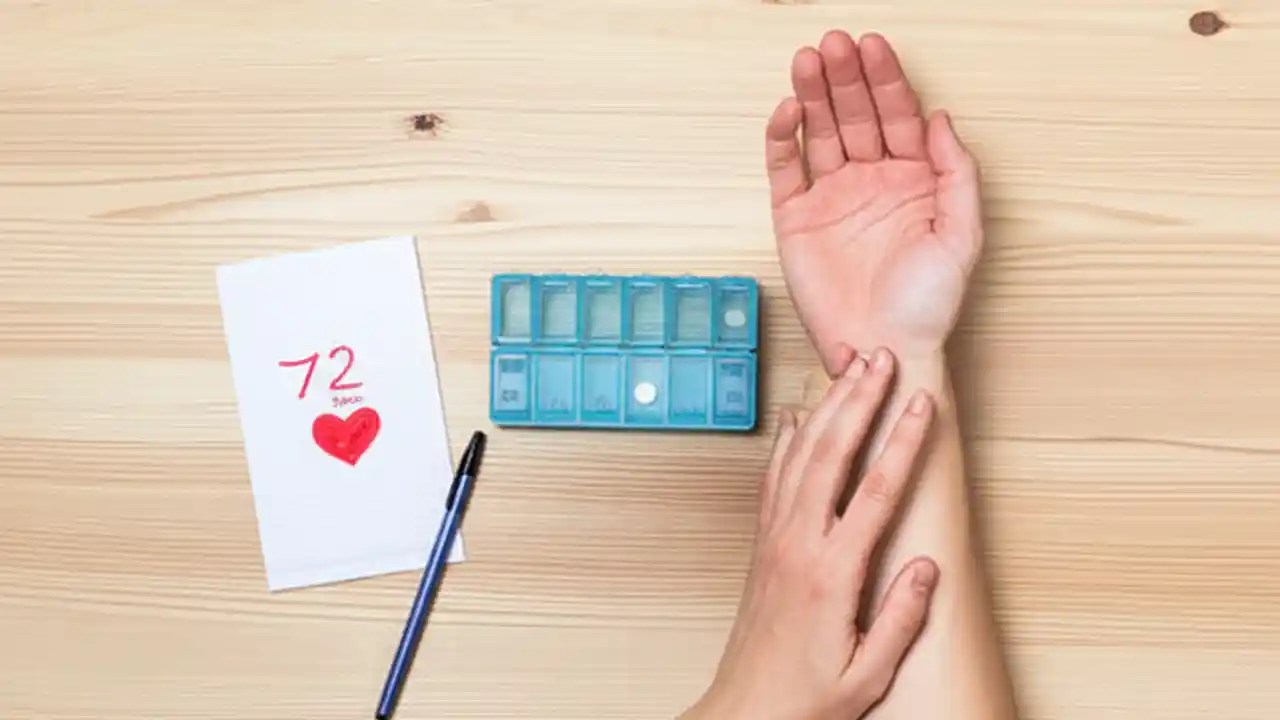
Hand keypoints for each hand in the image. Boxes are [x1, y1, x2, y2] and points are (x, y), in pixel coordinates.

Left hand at [684, 349, 938, 719]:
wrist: (744, 710)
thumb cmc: (807, 697)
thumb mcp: (868, 674)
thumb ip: (901, 618)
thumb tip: (926, 564)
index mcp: (832, 573)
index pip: (875, 491)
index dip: (901, 441)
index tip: (920, 401)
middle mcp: (798, 543)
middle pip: (830, 453)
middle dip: (857, 399)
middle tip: (879, 355)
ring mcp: (775, 538)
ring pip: (798, 455)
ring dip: (825, 407)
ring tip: (847, 367)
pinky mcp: (763, 543)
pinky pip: (774, 477)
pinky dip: (788, 440)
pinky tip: (798, 416)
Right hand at [765, 31, 982, 373]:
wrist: (883, 349)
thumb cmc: (927, 306)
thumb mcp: (963, 235)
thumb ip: (957, 173)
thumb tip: (940, 119)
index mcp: (915, 181)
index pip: (898, 116)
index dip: (886, 80)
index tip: (873, 48)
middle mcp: (872, 182)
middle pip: (856, 115)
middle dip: (845, 78)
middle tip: (833, 45)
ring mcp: (833, 198)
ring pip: (820, 133)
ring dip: (813, 96)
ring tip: (806, 63)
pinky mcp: (797, 220)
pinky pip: (786, 170)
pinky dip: (783, 140)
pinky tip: (787, 113)